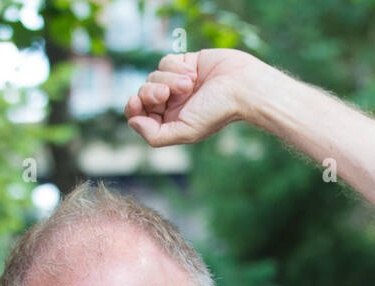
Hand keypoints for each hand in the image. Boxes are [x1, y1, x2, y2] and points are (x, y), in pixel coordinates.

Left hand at [124, 49, 260, 146]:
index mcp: (171, 122)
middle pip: (144, 94)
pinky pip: (165, 61)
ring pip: (153, 76)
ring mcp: (177, 83)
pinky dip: (176, 66)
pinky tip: (193, 73)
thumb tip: (133, 122)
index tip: (134, 101)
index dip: (133, 108)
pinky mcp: (184, 64)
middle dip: (151, 92)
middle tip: (166, 94)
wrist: (241, 86)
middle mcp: (173, 104)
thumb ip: (156, 135)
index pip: (140, 115)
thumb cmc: (217, 112)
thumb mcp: (185, 132)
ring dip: (169, 79)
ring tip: (189, 84)